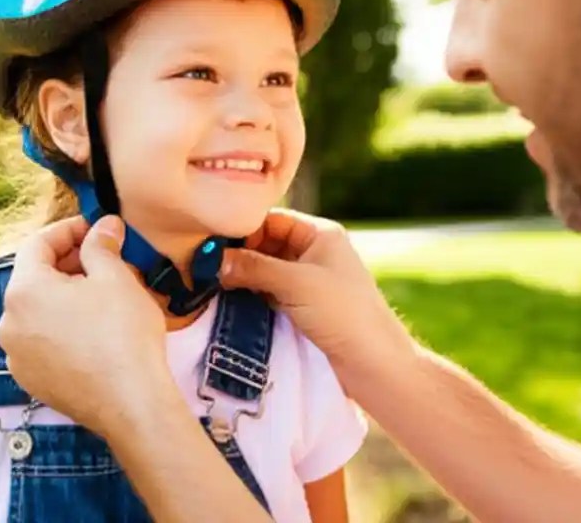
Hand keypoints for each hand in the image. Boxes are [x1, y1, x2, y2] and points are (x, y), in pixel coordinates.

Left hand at [0, 215, 175, 435]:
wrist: (132, 402)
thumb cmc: (123, 336)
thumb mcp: (116, 278)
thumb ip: (102, 245)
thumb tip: (104, 227)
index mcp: (23, 291)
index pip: (38, 244)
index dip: (68, 230)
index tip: (94, 229)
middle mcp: (8, 323)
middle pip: (34, 279)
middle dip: (68, 264)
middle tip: (103, 260)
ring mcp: (17, 357)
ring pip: (37, 313)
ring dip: (64, 298)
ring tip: (101, 297)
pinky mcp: (32, 381)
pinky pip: (41, 343)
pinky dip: (61, 330)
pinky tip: (93, 332)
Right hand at [220, 209, 412, 383]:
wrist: (373, 361)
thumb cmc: (342, 312)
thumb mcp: (295, 283)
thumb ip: (254, 268)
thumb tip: (213, 260)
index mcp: (320, 234)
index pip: (273, 219)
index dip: (244, 230)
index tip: (212, 245)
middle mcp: (315, 252)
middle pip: (268, 244)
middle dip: (240, 254)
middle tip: (208, 267)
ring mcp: (310, 280)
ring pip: (267, 270)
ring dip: (245, 276)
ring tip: (214, 284)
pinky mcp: (305, 305)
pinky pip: (271, 291)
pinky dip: (254, 294)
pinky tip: (233, 300)